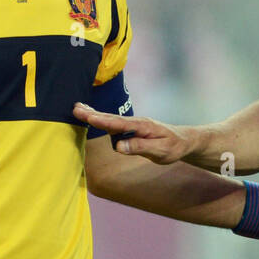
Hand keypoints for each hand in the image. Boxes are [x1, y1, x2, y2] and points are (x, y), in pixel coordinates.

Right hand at [73, 103, 197, 163]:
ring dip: (94, 114)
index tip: (87, 117)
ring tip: (77, 109)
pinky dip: (100, 119)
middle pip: (111, 118)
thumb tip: (118, 146)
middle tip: (75, 108)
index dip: (102, 121)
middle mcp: (136, 122)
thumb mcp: (161, 150)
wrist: (183, 141)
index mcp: (142, 126)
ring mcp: (133, 124)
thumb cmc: (174, 147)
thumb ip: (139, 147)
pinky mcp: (131, 128)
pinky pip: (113, 123)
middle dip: (93, 114)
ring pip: (110, 119)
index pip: (119, 124)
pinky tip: (90, 117)